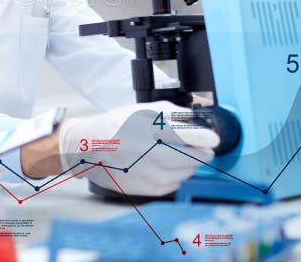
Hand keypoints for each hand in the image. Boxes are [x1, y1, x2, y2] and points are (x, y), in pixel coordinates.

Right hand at [58, 101, 218, 196]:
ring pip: (187, 172)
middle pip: (193, 157)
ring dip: (191, 163)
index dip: (205, 136)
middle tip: (204, 146)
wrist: (87, 150)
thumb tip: (194, 119)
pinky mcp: (149, 189)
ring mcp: (150, 174)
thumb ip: (169, 111)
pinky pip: (176, 183)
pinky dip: (179, 174)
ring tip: (181, 153)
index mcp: (147, 130)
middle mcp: (149, 154)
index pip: (188, 135)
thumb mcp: (139, 110)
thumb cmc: (113, 127)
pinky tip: (168, 165)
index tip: (213, 137)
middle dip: (203, 151)